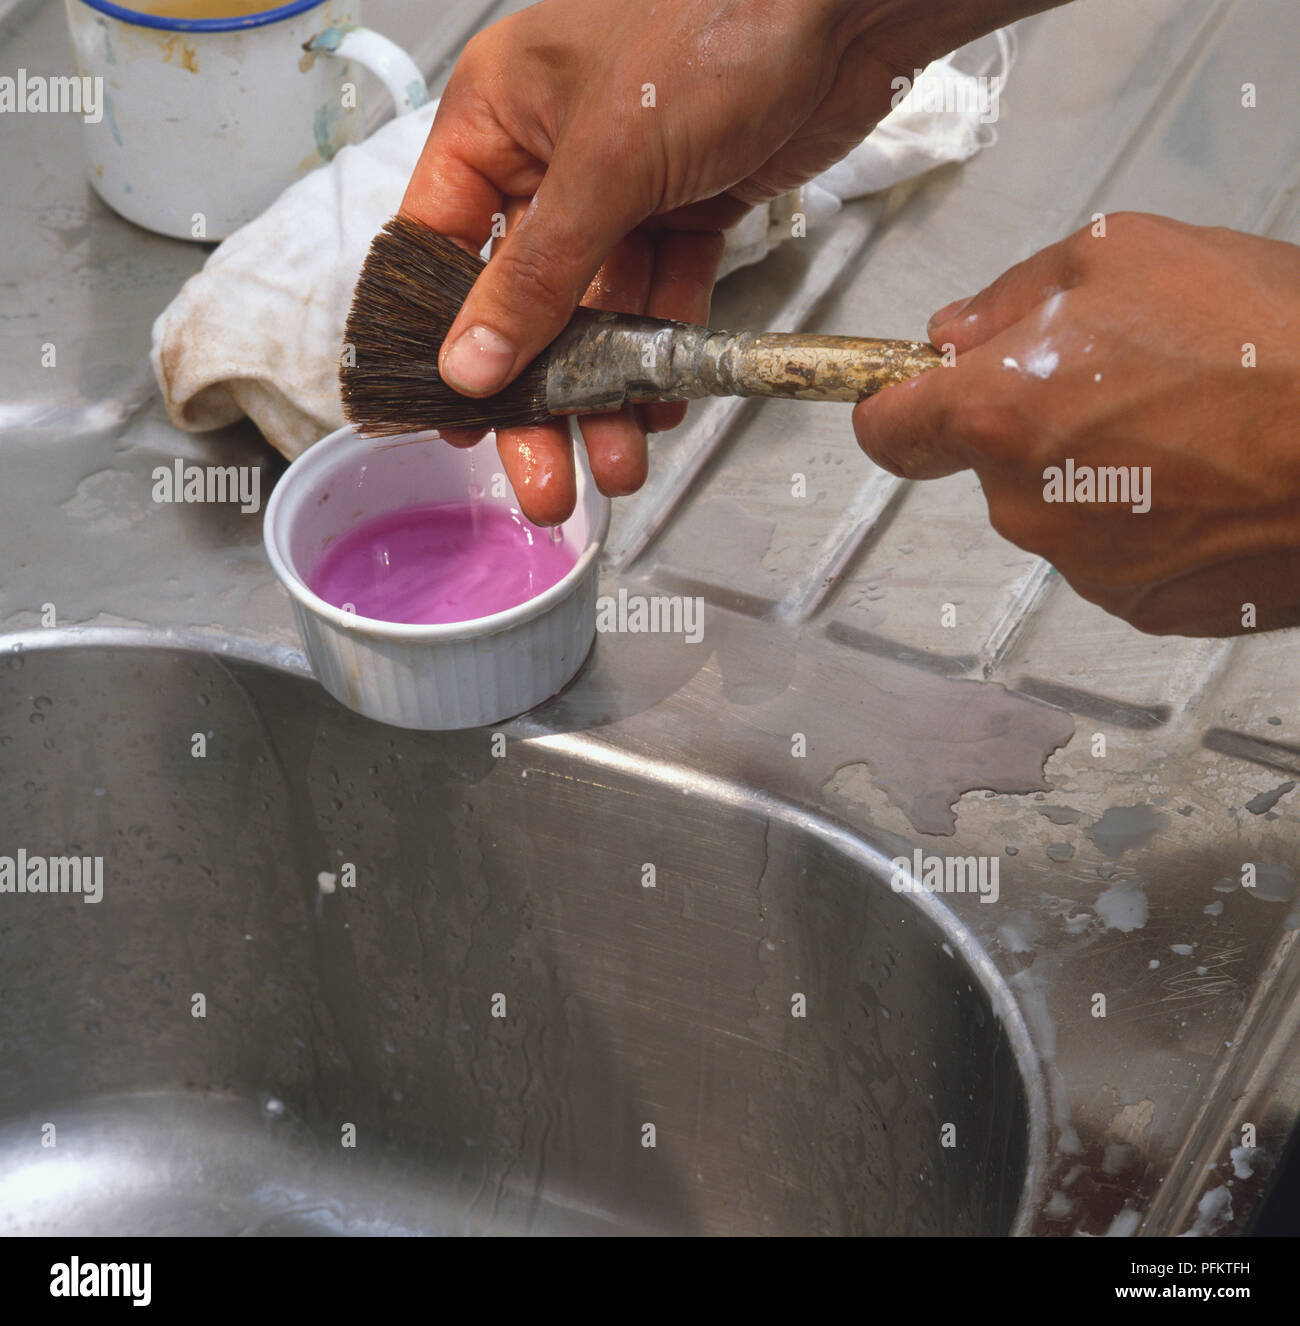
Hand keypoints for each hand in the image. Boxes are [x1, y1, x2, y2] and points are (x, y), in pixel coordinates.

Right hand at [401, 0, 1057, 523]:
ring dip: (603, 393)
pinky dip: (659, 355)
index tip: (450, 421)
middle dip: (536, 397)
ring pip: (596, 314)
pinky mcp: (689, 209)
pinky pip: (660, 299)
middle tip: (543, 483)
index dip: (441, 337)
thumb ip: (535, 275)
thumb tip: (467, 368)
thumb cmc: (711, 29)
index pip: (438, 244)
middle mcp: (551, 157)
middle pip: (522, 301)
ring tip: (614, 467)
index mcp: (497, 117)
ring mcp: (624, 188)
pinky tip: (657, 409)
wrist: (848, 4)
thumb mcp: (604, 162)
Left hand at [854, 212, 1299, 635]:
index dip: (896, 407)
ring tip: (1189, 427)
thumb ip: (1009, 296)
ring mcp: (1080, 564)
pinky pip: (1110, 553)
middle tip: (1124, 379)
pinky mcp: (1138, 606)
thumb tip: (951, 335)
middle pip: (987, 462)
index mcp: (997, 412)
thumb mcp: (1126, 256)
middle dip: (1030, 422)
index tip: (912, 396)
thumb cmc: (1271, 341)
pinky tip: (1208, 482)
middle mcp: (1022, 502)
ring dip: (1092, 470)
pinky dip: (1142, 521)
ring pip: (1053, 507)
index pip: (887, 431)